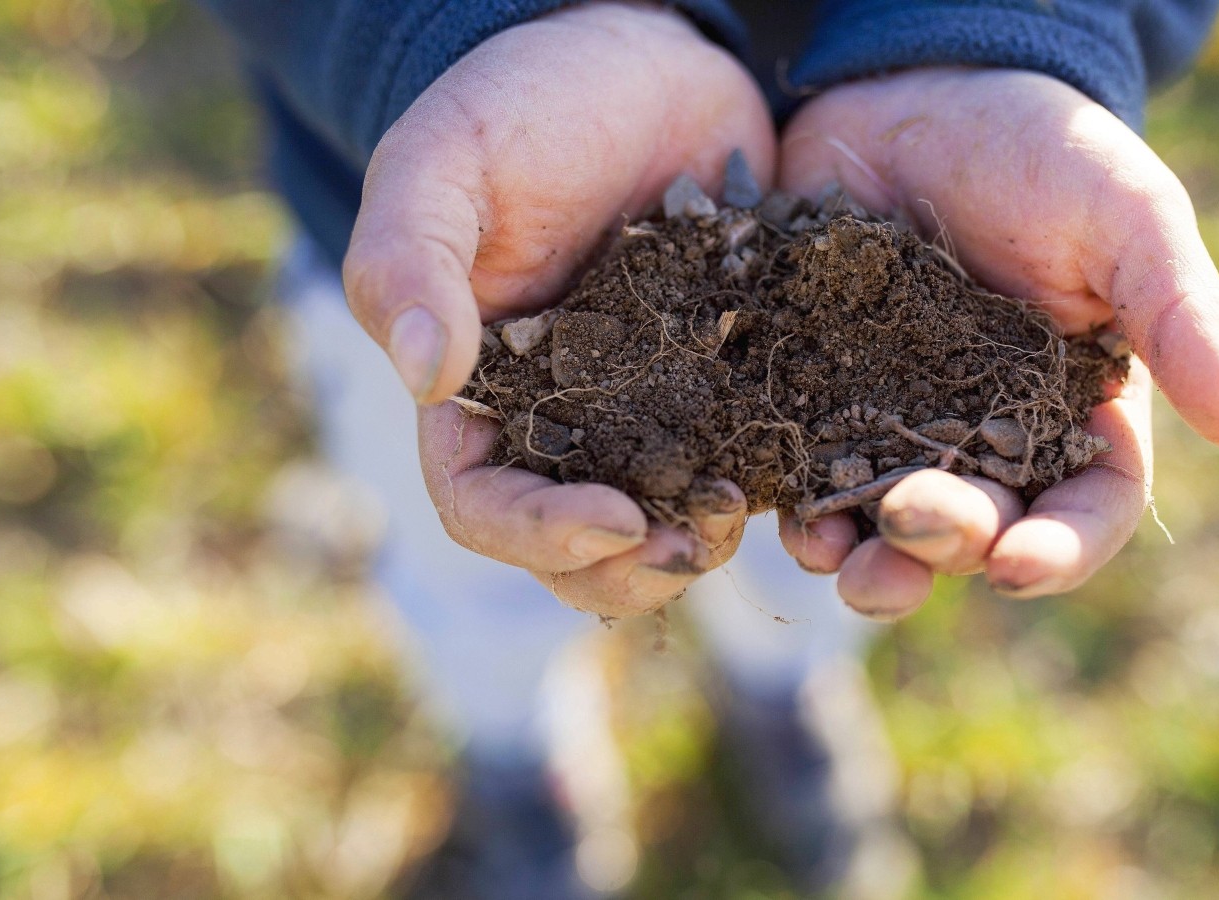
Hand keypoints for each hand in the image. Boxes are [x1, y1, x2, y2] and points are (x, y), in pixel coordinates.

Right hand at [342, 2, 773, 615]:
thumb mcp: (446, 164)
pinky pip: (745, 457)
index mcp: (477, 391)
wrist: (641, 56)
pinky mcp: (728, 384)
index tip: (613, 519)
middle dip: (629, 568)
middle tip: (694, 549)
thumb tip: (422, 377)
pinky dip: (770, 485)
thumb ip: (411, 260)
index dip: (537, 532)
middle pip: (574, 546)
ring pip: (661, 522)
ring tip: (743, 520)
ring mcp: (648, 409)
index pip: (482, 502)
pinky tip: (808, 478)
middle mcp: (561, 419)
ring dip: (696, 545)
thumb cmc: (523, 103)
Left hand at [776, 68, 1218, 618]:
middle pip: (984, 529)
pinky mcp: (821, 400)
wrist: (914, 88)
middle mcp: (993, 437)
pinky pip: (811, 477)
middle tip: (916, 525)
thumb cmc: (1042, 148)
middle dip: (952, 545)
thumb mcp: (1128, 217)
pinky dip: (805, 511)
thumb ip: (1184, 320)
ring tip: (844, 565)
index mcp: (1084, 408)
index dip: (1062, 548)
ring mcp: (901, 425)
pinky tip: (791, 519)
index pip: (1092, 506)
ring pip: (892, 528)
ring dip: (873, 561)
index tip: (1018, 564)